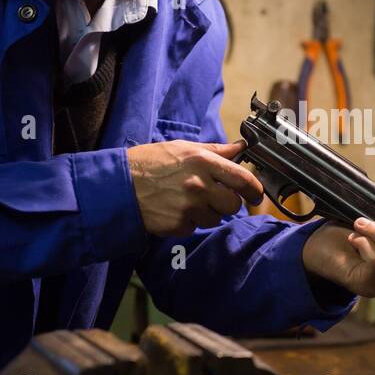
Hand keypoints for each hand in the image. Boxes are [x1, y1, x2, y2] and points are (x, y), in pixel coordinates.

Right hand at [128, 139, 262, 235]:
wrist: (119, 185)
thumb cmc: (149, 163)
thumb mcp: (182, 149)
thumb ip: (214, 151)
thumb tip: (239, 147)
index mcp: (203, 162)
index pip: (242, 179)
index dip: (254, 189)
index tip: (256, 195)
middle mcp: (200, 185)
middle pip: (233, 204)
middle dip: (226, 203)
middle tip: (211, 197)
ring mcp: (190, 207)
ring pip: (215, 219)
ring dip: (206, 213)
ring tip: (186, 201)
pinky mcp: (179, 225)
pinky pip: (195, 227)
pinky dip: (188, 222)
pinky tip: (174, 210)